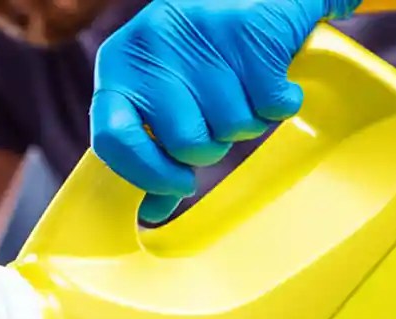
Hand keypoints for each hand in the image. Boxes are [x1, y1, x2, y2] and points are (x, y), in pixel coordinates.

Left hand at [90, 0, 359, 222]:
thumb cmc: (198, 53)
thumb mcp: (160, 94)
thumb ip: (150, 151)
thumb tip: (151, 211)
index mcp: (117, 66)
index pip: (113, 140)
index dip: (149, 173)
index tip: (180, 183)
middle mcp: (149, 46)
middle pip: (187, 144)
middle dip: (213, 143)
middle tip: (219, 115)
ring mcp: (198, 34)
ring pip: (234, 127)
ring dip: (248, 118)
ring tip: (243, 86)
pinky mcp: (249, 30)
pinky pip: (272, 104)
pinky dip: (281, 101)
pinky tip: (271, 75)